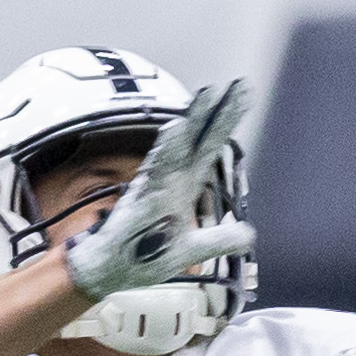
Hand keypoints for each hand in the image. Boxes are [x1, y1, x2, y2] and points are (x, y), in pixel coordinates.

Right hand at [65, 79, 254, 299]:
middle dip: (215, 112)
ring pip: (173, 153)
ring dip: (187, 128)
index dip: (224, 120)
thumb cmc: (145, 254)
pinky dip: (164, 157)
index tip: (243, 91)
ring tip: (206, 97)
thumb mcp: (192, 249)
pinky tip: (173, 134)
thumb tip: (248, 236)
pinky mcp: (138, 204)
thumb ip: (219, 239)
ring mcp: (153, 189)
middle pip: (197, 141)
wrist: (106, 270)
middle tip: (236, 84)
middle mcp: (170, 180)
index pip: (208, 145)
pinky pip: (152, 178)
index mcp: (184, 184)